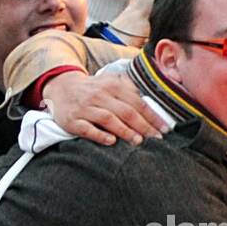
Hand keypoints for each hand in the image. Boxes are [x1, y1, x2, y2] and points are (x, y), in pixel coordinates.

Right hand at [43, 69, 166, 145]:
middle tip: (156, 139)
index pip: (136, 102)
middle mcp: (99, 95)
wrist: (61, 87)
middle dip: (143, 126)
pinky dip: (99, 135)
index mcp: (112, 86)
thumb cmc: (93, 90)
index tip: (165, 129)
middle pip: (125, 111)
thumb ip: (129, 91)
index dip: (152, 116)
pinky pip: (87, 128)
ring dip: (125, 131)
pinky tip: (111, 141)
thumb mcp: (110, 83)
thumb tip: (152, 105)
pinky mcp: (73, 120)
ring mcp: (85, 108)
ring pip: (108, 119)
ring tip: (138, 141)